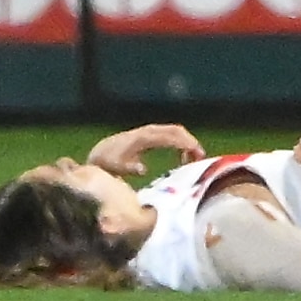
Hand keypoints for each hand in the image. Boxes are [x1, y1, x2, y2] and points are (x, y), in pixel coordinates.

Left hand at [87, 124, 204, 175]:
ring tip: (195, 159)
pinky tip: (182, 158)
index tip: (197, 154)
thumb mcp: (114, 167)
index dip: (184, 143)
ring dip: (188, 143)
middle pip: (176, 131)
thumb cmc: (106, 162)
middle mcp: (148, 131)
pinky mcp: (152, 136)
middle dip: (191, 142)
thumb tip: (144, 169)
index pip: (169, 136)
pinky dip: (181, 144)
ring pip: (176, 132)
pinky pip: (172, 135)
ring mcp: (151, 131)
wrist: (99, 153)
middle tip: (201, 158)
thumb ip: (127, 168)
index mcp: (142, 138)